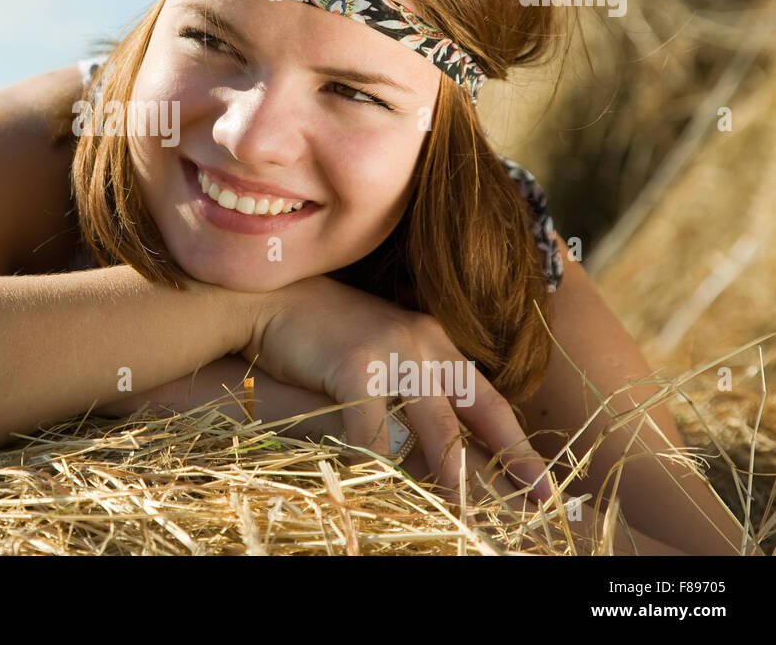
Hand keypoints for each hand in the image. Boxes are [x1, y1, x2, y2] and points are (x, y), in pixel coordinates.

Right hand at [244, 274, 555, 503]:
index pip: (487, 398)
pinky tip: (383, 487)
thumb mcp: (378, 355)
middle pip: (477, 410)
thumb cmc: (319, 334)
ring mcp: (391, 351)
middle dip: (510, 458)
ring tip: (466, 511)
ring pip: (435, 425)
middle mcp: (422, 341)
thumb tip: (431, 446)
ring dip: (451, 473)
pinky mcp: (355, 365)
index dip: (517, 442)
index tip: (542, 482)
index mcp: (434, 339)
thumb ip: (408, 389)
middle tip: (539, 499)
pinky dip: (379, 464)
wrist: (267, 300)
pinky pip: (374, 431)